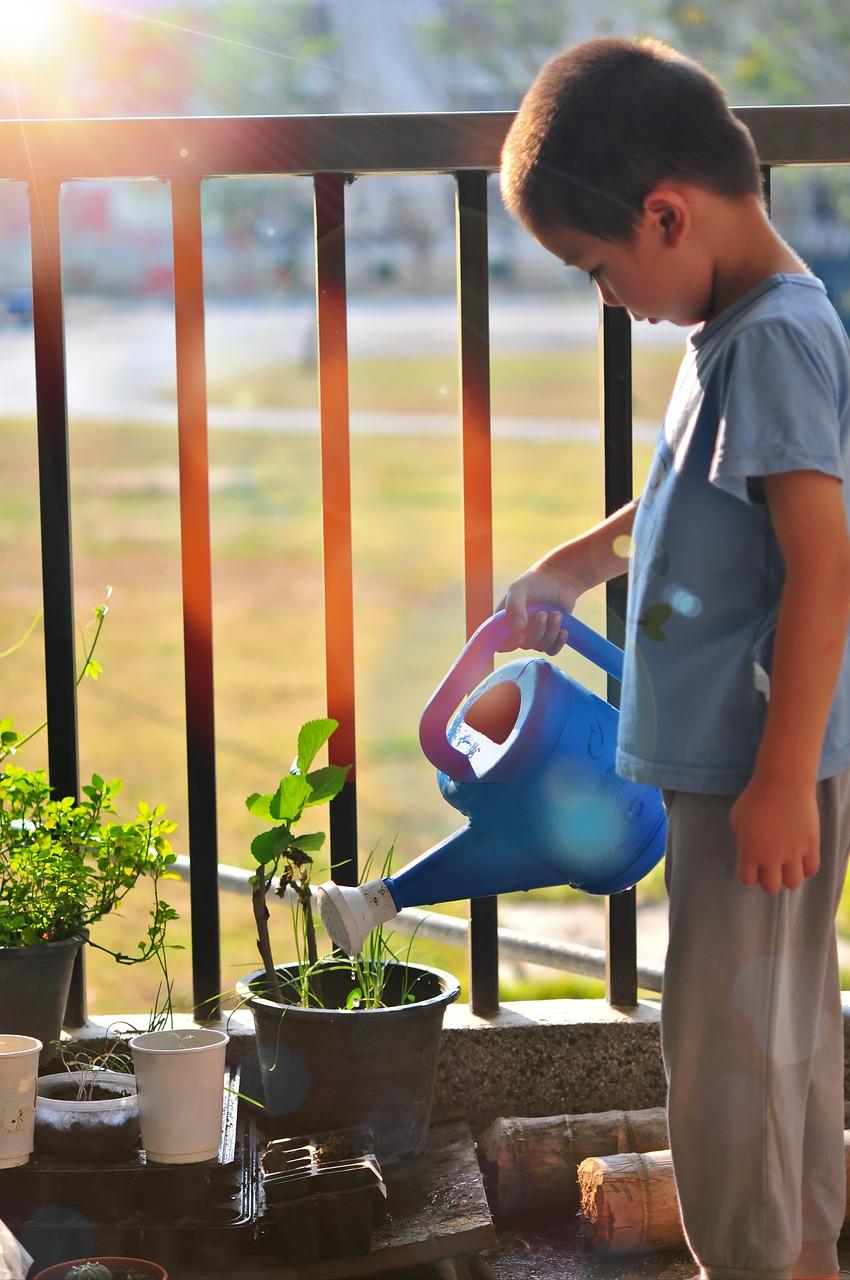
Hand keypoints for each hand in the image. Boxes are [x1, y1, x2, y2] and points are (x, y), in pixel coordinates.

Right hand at [497, 565, 582, 654]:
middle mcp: (518, 630)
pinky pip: (552, 650)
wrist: (560, 578)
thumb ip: (514, 604)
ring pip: (541, 647)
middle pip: (525, 645)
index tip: (521, 635)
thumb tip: (518, 627)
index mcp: (506, 620)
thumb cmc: (536, 581)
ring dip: (550, 632)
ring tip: (556, 614)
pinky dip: (558, 642)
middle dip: (537, 631)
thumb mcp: (520, 588)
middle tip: (543, 613)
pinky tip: (564, 630)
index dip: (509, 644)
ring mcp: (535, 634)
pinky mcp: (550, 636)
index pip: (501, 643)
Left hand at [730, 775, 820, 892]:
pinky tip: (800, 857)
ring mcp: (794, 853)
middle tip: (770, 867)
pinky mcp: (811, 845)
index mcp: (750, 851)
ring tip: (787, 863)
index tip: (752, 866)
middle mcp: (772, 857)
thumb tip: (749, 851)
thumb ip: (742, 840)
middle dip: (769, 880)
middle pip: (771, 887)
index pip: (748, 880)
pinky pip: (812, 870)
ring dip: (788, 876)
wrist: (783, 783)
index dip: (750, 874)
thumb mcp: (737, 819)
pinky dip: (805, 867)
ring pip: (793, 883)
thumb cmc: (755, 798)